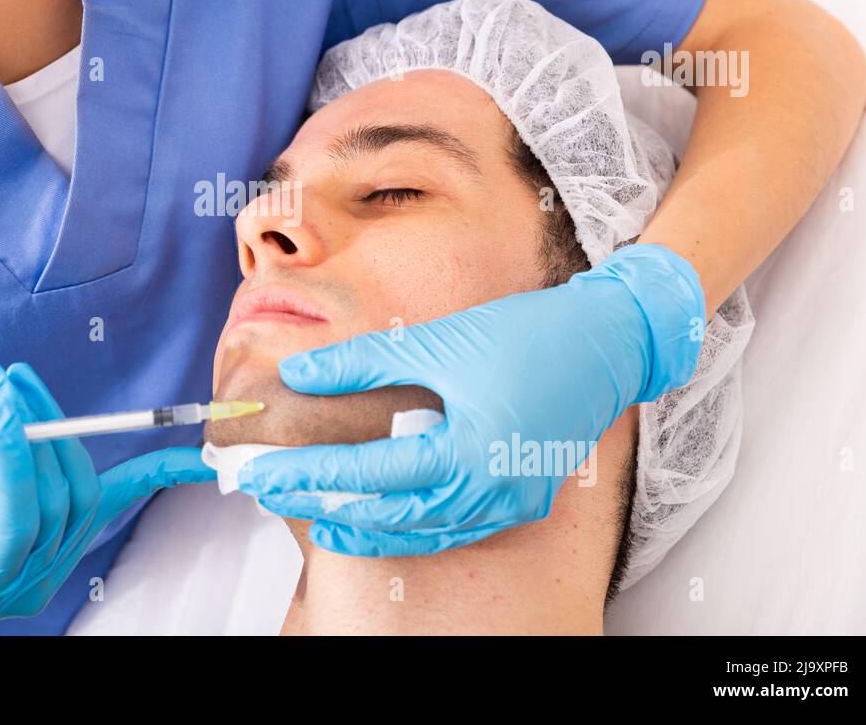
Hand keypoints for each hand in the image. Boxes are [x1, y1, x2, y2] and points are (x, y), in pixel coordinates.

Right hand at [0, 362, 211, 623]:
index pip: (16, 520)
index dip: (13, 461)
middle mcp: (31, 580)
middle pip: (54, 498)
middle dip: (31, 432)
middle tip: (1, 380)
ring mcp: (60, 559)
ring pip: (82, 487)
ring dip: (57, 429)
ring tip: (18, 383)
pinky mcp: (75, 530)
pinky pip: (121, 498)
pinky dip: (157, 472)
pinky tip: (198, 458)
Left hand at [236, 244, 704, 555]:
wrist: (608, 343)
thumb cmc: (525, 334)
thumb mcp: (438, 342)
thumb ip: (364, 362)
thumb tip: (297, 373)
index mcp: (466, 452)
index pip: (366, 474)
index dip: (306, 473)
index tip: (257, 470)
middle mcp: (488, 490)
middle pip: (385, 514)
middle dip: (320, 504)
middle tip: (266, 492)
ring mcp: (508, 502)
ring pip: (418, 531)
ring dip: (360, 523)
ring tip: (311, 512)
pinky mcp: (520, 500)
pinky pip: (451, 527)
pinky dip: (408, 525)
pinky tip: (376, 515)